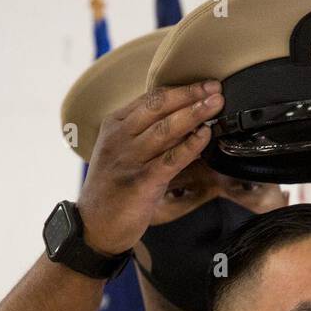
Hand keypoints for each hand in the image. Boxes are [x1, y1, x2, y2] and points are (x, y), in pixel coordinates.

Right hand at [75, 81, 221, 254]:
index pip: (150, 99)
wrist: (94, 226)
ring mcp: (129, 159)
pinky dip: (189, 146)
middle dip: (191, 95)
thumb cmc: (112, 189)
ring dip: (194, 114)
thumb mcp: (121, 152)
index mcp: (114, 125)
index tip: (205, 84)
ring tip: (216, 105)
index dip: (181, 89)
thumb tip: (184, 121)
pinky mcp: (140, 182)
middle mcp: (119, 138)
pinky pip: (170, 160)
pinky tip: (205, 135)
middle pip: (159, 108)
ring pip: (166, 130)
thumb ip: (145, 135)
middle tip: (216, 88)